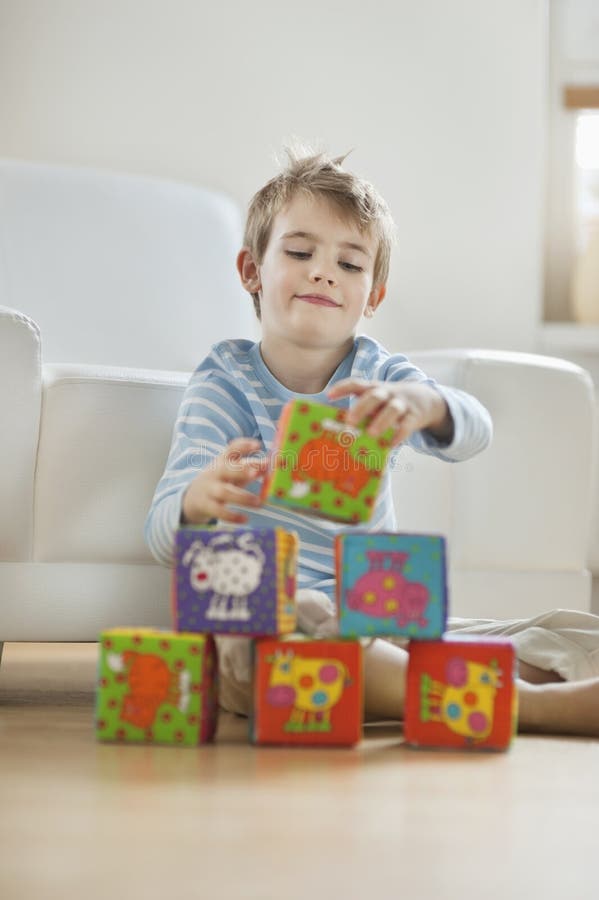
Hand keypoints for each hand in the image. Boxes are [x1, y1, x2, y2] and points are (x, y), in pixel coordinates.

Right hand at [181, 438, 267, 524]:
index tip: (257, 445)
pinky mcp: (207, 505)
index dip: (243, 446)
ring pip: (224, 492)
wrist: (193, 497)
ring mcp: (210, 489)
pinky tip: (245, 519)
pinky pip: (219, 511)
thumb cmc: (221, 480)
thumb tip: (268, 466)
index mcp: (223, 461)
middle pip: (226, 469)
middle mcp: (215, 472)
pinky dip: (232, 516)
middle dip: (241, 470)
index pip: (232, 449)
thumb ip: (250, 468)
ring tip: (259, 502)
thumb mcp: (233, 472)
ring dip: (242, 497)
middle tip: (257, 472)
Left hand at [328, 379, 452, 446]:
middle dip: (361, 407)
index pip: (356, 384)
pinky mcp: (415, 416)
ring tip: (371, 434)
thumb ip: (362, 413)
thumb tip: (339, 433)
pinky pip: (408, 424)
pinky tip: (391, 444)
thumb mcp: (377, 403)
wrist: (425, 398)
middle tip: (349, 422)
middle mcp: (387, 394)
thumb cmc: (390, 404)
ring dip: (381, 421)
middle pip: (375, 396)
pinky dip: (399, 434)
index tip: (329, 395)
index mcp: (374, 389)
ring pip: (392, 409)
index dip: (342, 388)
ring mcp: (402, 404)